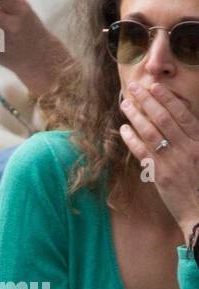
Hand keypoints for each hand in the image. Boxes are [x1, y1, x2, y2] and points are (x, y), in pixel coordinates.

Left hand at [119, 81, 198, 239]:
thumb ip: (194, 139)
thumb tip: (183, 123)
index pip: (182, 114)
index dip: (167, 99)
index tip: (155, 86)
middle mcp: (187, 148)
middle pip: (164, 119)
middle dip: (148, 101)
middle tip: (133, 87)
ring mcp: (173, 161)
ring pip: (151, 133)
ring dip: (136, 116)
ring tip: (125, 104)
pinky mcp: (160, 175)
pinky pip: (143, 153)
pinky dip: (132, 140)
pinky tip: (123, 130)